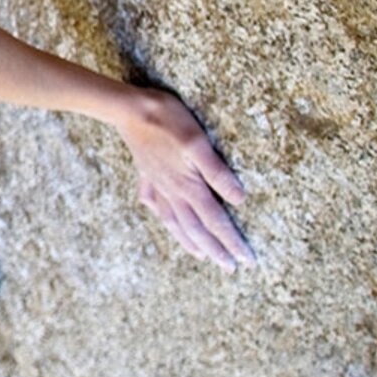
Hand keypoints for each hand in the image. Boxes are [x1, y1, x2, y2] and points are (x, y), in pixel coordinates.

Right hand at [117, 88, 252, 268]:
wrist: (129, 109)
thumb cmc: (168, 120)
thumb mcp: (198, 142)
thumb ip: (217, 172)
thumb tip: (238, 199)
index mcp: (188, 186)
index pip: (216, 220)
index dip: (232, 241)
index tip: (246, 260)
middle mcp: (172, 191)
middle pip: (197, 229)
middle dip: (215, 250)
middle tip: (230, 268)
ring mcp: (158, 185)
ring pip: (175, 222)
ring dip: (190, 242)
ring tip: (202, 256)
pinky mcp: (147, 175)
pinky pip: (156, 205)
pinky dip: (164, 218)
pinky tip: (166, 220)